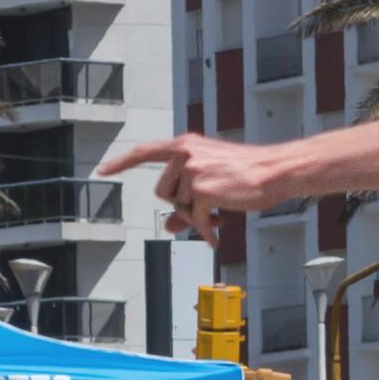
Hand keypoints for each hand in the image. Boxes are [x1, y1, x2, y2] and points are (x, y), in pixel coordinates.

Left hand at [99, 128, 285, 241]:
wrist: (275, 171)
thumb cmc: (249, 173)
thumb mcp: (214, 182)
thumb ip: (187, 201)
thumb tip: (168, 226)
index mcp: (187, 145)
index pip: (145, 152)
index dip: (121, 162)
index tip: (103, 171)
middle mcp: (186, 154)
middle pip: (162, 192)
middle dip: (180, 207)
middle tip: (202, 215)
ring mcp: (193, 171)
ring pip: (178, 208)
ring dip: (196, 219)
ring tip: (218, 218)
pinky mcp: (203, 190)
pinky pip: (195, 221)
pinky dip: (204, 231)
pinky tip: (217, 234)